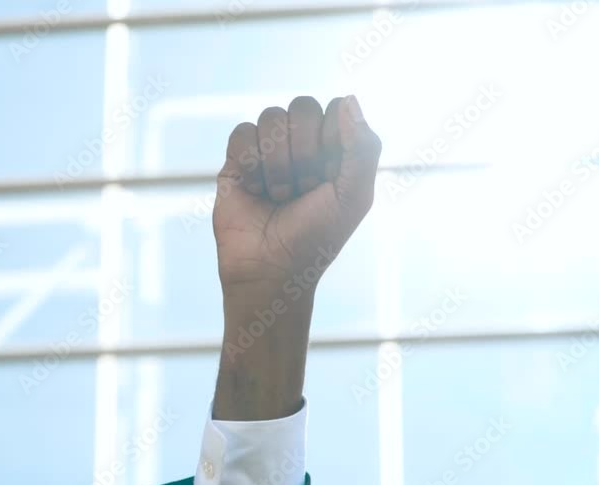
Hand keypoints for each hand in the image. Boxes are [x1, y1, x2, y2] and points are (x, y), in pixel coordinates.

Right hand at [211, 96, 381, 420]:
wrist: (270, 271)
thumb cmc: (317, 239)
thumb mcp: (354, 197)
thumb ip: (363, 147)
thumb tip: (347, 99)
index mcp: (334, 148)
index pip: (335, 109)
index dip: (332, 143)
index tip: (329, 181)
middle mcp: (301, 144)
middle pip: (300, 107)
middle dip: (304, 153)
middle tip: (303, 191)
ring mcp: (267, 151)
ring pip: (270, 117)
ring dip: (277, 164)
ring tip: (279, 195)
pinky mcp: (235, 161)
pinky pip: (242, 133)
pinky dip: (250, 163)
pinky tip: (253, 189)